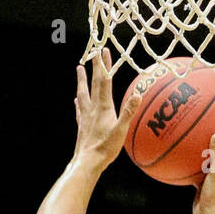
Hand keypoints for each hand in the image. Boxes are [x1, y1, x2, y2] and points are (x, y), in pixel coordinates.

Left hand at [73, 49, 140, 170]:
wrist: (87, 162)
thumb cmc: (105, 149)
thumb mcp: (121, 131)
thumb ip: (128, 112)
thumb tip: (137, 94)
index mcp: (103, 108)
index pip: (104, 82)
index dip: (104, 66)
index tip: (103, 51)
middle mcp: (92, 109)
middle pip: (93, 84)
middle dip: (94, 67)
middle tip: (92, 53)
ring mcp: (85, 117)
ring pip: (82, 93)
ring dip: (81, 80)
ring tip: (78, 69)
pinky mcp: (82, 126)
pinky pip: (79, 110)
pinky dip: (79, 102)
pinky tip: (76, 100)